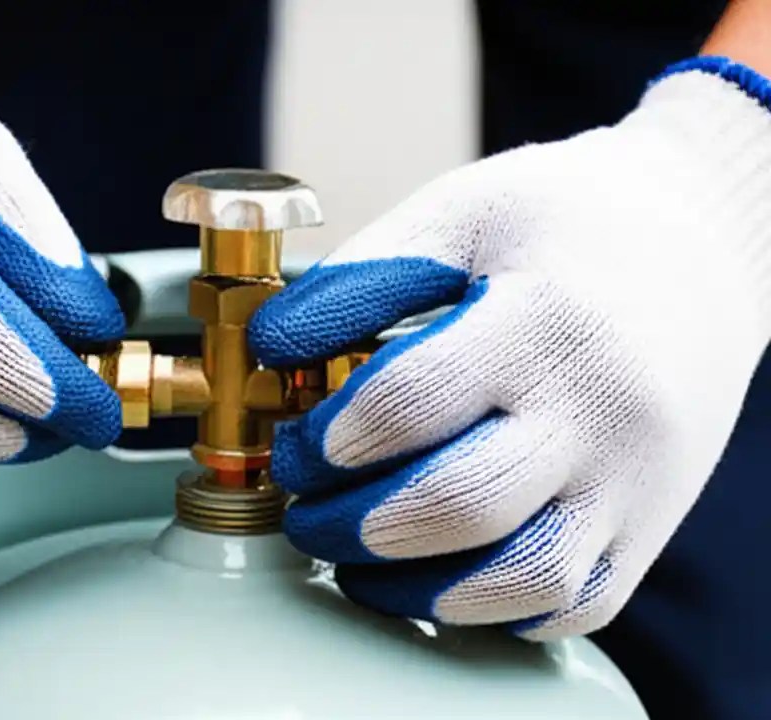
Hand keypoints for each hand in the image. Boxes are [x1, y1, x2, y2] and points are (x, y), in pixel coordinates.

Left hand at [249, 59, 770, 638]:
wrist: (704, 244)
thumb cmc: (566, 224)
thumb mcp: (461, 213)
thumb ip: (363, 275)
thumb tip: (271, 343)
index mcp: (545, 320)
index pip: (415, 401)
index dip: (334, 434)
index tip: (301, 439)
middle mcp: (600, 411)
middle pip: (462, 505)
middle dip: (350, 523)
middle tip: (304, 504)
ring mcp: (632, 481)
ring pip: (520, 579)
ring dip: (410, 586)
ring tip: (353, 556)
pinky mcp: (647, 526)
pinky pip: (569, 604)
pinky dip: (489, 610)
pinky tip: (433, 573)